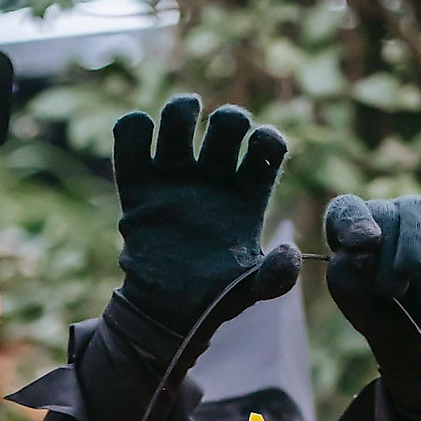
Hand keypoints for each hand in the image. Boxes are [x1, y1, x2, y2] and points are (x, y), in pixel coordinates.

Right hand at [114, 95, 298, 333]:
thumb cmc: (215, 298)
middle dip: (228, 119)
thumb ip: (276, 275)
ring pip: (180, 117)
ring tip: (180, 126)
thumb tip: (289, 253)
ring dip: (181, 110)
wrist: (168, 310)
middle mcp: (213, 178)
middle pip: (227, 122)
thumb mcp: (251, 290)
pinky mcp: (139, 186)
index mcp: (245, 194)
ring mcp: (175, 177)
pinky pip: (131, 137)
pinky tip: (141, 142)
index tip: (259, 150)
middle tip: (219, 140)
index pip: (266, 146)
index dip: (268, 139)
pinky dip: (133, 128)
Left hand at [324, 193, 420, 376]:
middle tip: (389, 291)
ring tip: (412, 277)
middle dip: (387, 256)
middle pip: (382, 212)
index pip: (344, 210)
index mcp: (349, 233)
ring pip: (414, 209)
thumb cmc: (384, 313)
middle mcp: (382, 215)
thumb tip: (360, 247)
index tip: (365, 243)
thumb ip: (346, 276)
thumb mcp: (356, 304)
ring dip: (415, 249)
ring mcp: (416, 212)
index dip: (352, 222)